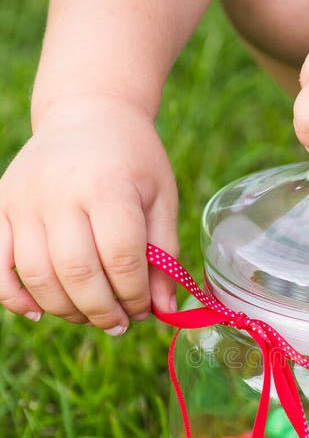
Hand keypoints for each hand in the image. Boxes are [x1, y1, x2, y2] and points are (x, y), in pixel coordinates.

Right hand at [0, 95, 177, 330]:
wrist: (87, 113)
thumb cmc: (132, 160)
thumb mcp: (160, 198)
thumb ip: (163, 254)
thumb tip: (164, 310)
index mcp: (107, 186)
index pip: (121, 258)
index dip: (135, 295)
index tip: (144, 309)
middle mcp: (59, 192)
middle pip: (77, 272)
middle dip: (102, 310)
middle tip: (119, 324)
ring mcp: (23, 200)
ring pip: (38, 276)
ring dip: (66, 310)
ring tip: (91, 316)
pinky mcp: (0, 207)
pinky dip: (14, 297)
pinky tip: (40, 312)